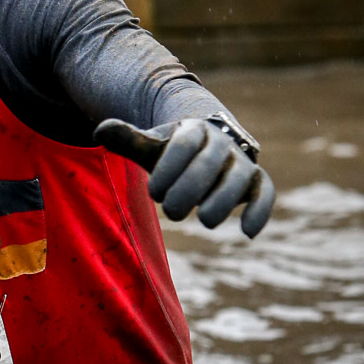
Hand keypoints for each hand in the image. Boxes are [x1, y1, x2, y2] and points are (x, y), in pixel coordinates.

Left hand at [96, 116, 275, 238]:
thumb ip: (129, 140)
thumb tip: (98, 130)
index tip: (153, 194)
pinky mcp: (256, 182)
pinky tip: (247, 233)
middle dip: (189, 190)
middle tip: (172, 212)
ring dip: (222, 202)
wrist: (207, 147)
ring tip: (204, 221)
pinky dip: (260, 211)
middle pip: (209, 164)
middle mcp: (222, 143)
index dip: (169, 168)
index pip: (185, 144)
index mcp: (194, 130)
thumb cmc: (173, 154)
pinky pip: (265, 193)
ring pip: (238, 179)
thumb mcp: (151, 147)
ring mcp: (240, 162)